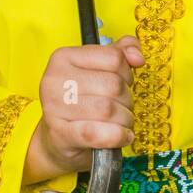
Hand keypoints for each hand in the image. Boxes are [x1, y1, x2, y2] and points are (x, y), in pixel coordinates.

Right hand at [24, 35, 143, 183]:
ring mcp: (54, 107)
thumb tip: (137, 57)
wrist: (59, 138)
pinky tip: (123, 136)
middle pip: (113, 85)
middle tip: (123, 107)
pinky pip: (98, 133)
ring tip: (122, 123)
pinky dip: (118, 136)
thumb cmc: (82, 102)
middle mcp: (55, 79)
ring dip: (125, 119)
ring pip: (108, 110)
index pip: (113, 57)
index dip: (127, 72)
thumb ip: (120, 53)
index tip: (123, 82)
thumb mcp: (97, 70)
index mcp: (63, 57)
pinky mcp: (60, 134)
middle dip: (127, 99)